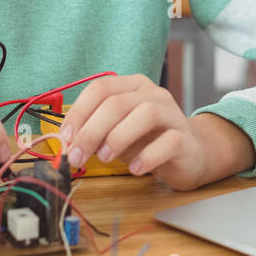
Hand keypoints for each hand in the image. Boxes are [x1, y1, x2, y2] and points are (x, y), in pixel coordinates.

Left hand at [57, 74, 215, 189]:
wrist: (190, 153)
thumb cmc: (148, 141)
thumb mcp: (116, 133)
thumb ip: (95, 134)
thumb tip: (67, 145)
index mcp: (133, 86)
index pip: (101, 88)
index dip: (79, 112)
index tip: (65, 138)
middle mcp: (153, 94)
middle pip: (118, 103)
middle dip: (91, 131)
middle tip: (77, 156)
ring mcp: (172, 114)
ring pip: (146, 114)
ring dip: (118, 137)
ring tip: (105, 159)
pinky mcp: (185, 138)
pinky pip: (168, 142)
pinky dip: (147, 156)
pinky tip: (135, 169)